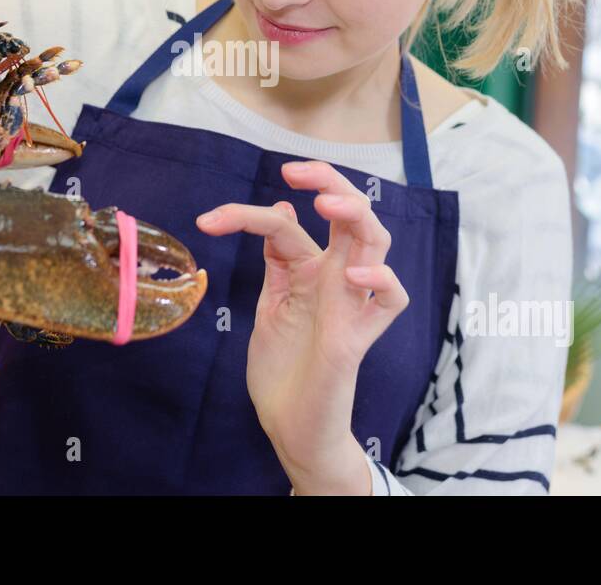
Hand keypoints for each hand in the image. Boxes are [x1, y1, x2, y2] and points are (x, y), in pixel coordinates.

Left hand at [196, 160, 409, 490]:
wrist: (290, 428)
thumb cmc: (283, 369)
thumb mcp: (273, 303)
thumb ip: (279, 262)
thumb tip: (284, 210)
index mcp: (312, 269)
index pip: (290, 223)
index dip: (247, 214)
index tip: (209, 220)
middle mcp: (337, 278)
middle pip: (351, 212)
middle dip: (329, 180)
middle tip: (294, 172)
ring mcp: (351, 303)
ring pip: (376, 241)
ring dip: (356, 214)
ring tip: (326, 204)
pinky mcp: (358, 337)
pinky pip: (392, 301)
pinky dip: (380, 282)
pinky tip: (353, 277)